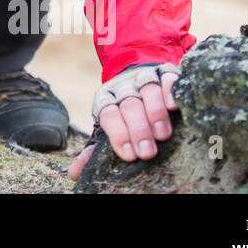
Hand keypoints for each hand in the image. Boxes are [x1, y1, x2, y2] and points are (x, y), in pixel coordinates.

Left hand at [67, 63, 180, 181]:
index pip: (108, 115)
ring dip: (155, 113)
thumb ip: (93, 150)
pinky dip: (170, 91)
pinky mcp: (164, 73)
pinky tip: (173, 106)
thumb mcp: (108, 129)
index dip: (118, 134)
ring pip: (148, 91)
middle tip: (147, 152)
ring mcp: (144, 78)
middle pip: (128, 105)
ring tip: (162, 135)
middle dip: (138, 130)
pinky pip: (167, 79)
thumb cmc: (123, 114)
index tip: (129, 155)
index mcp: (106, 100)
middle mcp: (123, 87)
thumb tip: (74, 174)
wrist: (138, 77)